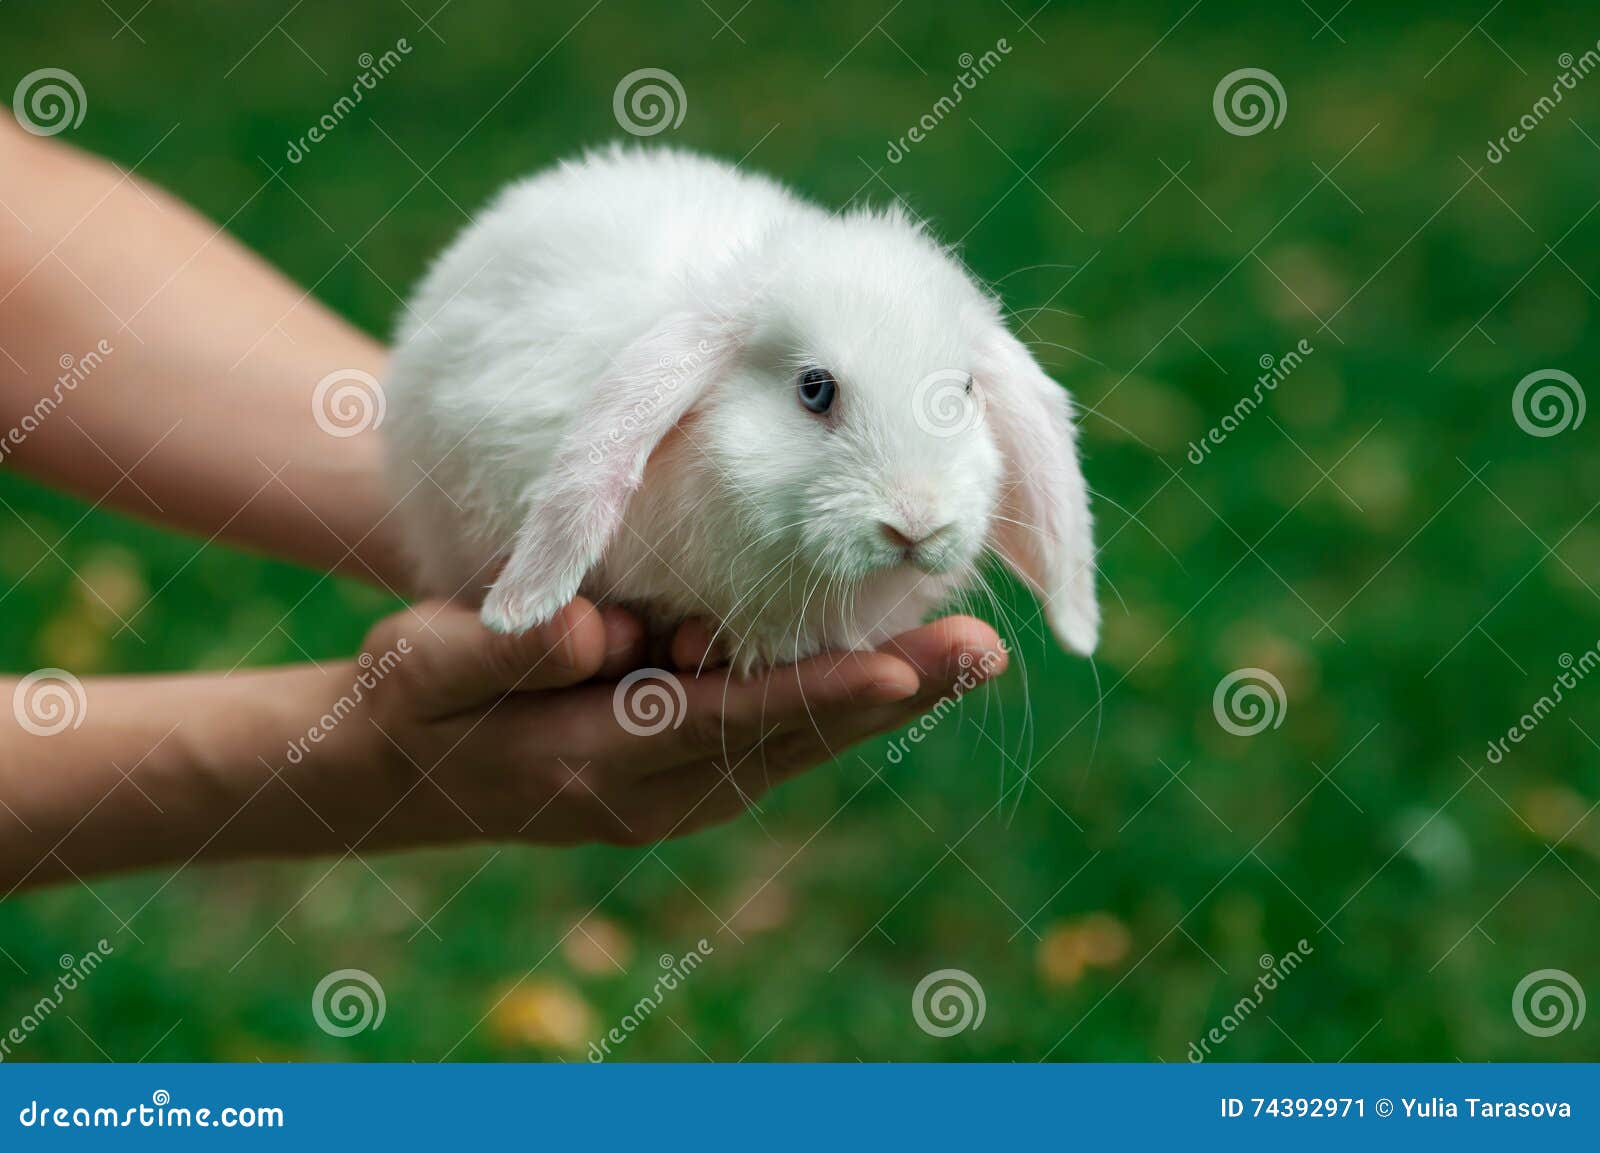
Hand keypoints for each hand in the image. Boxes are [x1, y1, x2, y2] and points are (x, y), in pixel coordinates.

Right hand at [343, 598, 1007, 848]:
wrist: (388, 778)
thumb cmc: (405, 704)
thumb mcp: (423, 669)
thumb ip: (507, 652)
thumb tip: (599, 631)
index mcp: (591, 762)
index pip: (723, 722)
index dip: (815, 695)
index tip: (901, 667)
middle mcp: (649, 796)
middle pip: (786, 740)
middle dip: (892, 696)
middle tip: (984, 650)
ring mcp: (669, 800)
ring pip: (794, 748)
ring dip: (884, 704)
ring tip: (971, 656)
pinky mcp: (677, 784)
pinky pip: (773, 746)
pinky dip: (837, 709)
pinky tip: (898, 673)